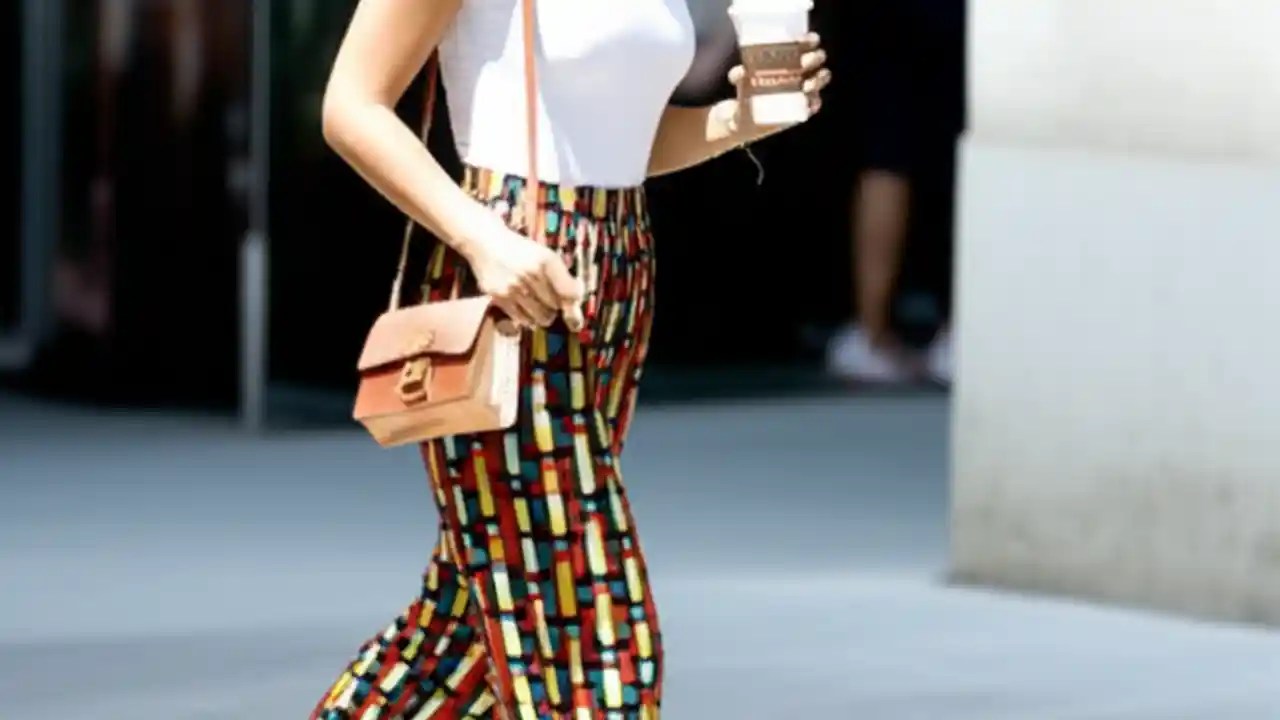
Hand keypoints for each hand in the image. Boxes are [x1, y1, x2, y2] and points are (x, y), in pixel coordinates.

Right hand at [462, 214, 583, 330]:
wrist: (486, 243)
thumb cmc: (521, 251)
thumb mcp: (545, 256)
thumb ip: (562, 278)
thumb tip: (577, 301)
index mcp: (547, 260)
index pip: (569, 293)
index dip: (574, 306)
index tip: (576, 316)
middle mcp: (531, 273)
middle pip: (556, 307)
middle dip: (556, 306)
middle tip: (550, 300)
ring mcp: (514, 286)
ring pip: (541, 317)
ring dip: (543, 314)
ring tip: (537, 304)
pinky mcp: (499, 297)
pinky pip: (523, 319)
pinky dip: (528, 318)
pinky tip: (525, 307)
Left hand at [726, 32, 830, 133]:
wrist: (743, 120)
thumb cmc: (746, 92)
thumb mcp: (740, 82)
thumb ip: (738, 76)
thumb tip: (741, 72)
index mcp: (789, 56)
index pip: (806, 43)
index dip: (808, 39)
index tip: (801, 40)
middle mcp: (801, 70)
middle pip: (817, 58)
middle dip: (814, 58)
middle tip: (803, 63)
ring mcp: (805, 89)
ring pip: (820, 79)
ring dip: (817, 80)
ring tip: (806, 86)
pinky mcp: (804, 108)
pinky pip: (815, 104)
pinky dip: (814, 103)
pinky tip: (808, 104)